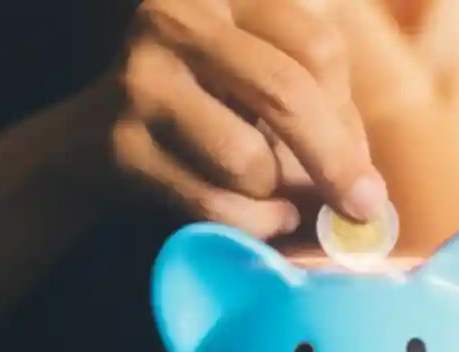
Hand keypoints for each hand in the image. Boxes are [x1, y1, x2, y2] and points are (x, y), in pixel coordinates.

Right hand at [84, 0, 386, 236]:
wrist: (90, 143)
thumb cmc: (205, 113)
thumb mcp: (260, 85)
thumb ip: (319, 114)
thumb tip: (368, 189)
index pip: (317, 48)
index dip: (349, 115)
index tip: (364, 164)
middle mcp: (177, 16)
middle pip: (286, 94)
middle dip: (336, 164)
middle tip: (364, 207)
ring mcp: (141, 77)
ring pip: (249, 160)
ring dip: (279, 199)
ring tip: (280, 205)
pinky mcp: (120, 143)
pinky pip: (212, 202)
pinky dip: (249, 224)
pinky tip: (260, 221)